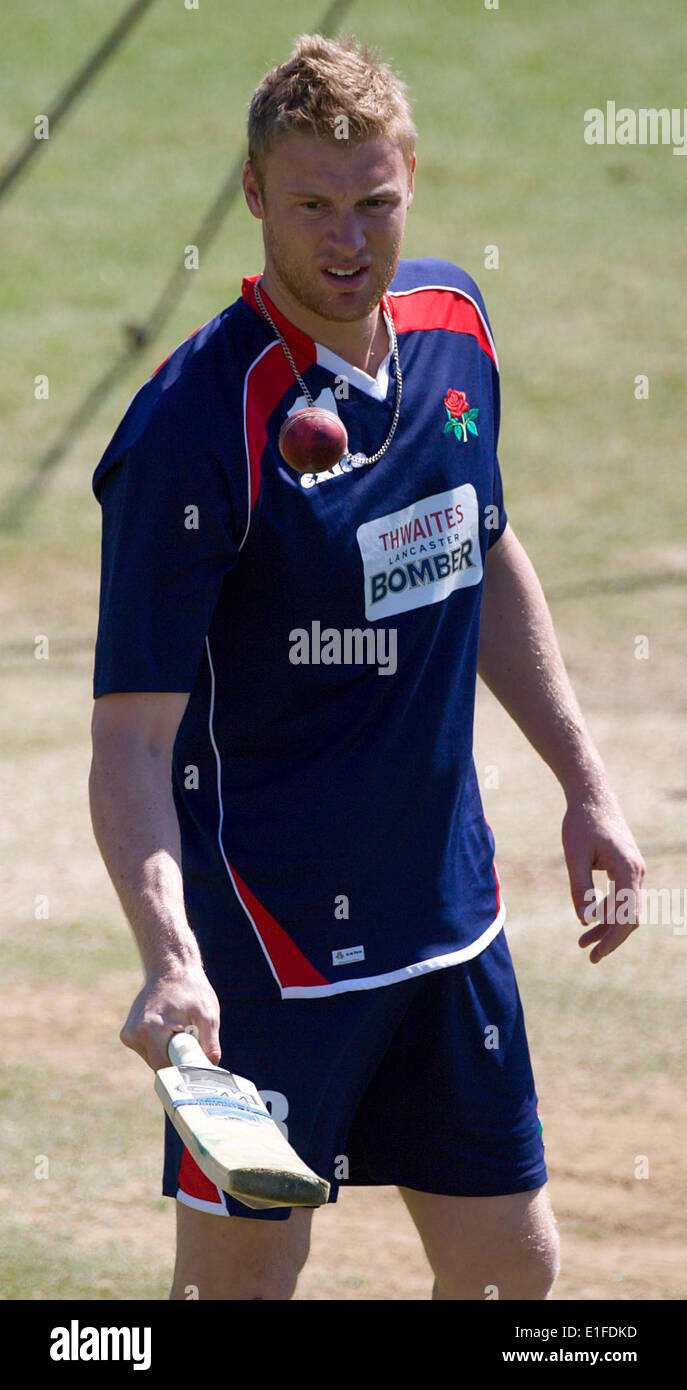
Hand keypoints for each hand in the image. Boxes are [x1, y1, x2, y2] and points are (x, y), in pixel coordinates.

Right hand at [120, 964, 220, 1069]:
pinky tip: (169, 1026)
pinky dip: (161, 1044)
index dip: (183, 1066)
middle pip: (159, 1065)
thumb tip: (209, 1069)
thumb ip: (210, 1045)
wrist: (171, 968)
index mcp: (149, 1030)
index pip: (165, 1068)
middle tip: (190, 1036)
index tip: (196, 1054)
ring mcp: (128, 1034)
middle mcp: (133, 1034)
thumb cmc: (191, 990)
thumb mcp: (208, 1015)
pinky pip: (149, 1050)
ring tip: (179, 1028)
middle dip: (176, 1057)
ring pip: (154, 1058)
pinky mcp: (128, 1033)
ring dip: (169, 1050)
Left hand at [562, 789, 645, 962]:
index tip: (596, 953)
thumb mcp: (574, 855)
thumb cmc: (581, 822)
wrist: (592, 796)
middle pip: (631, 917)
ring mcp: (635, 870)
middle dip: (611, 938)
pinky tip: (590, 921)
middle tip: (590, 957)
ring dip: (608, 927)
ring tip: (584, 944)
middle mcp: (637, 872)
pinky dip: (608, 912)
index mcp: (627, 869)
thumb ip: (579, 888)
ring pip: (627, 909)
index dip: (613, 938)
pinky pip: (623, 898)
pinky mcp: (627, 868)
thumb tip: (584, 921)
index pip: (627, 915)